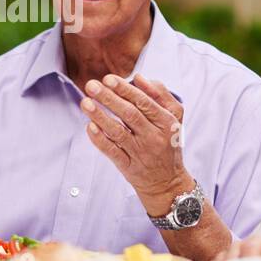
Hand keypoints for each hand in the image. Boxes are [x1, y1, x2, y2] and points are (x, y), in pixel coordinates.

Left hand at [80, 73, 189, 214]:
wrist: (167, 182)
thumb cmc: (167, 142)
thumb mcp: (174, 118)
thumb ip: (160, 94)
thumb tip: (139, 78)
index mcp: (166, 122)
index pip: (144, 102)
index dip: (125, 90)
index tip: (108, 78)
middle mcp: (154, 137)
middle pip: (129, 115)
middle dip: (109, 98)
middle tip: (91, 85)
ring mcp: (141, 153)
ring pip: (118, 133)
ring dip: (100, 117)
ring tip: (85, 103)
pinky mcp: (129, 167)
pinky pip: (113, 152)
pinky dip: (100, 140)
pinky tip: (90, 127)